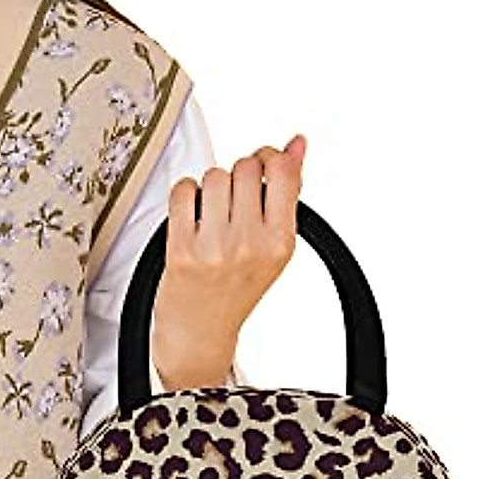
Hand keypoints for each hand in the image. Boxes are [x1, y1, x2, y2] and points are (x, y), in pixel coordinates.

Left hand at [152, 134, 306, 388]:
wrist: (199, 335)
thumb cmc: (235, 290)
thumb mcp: (273, 247)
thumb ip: (287, 193)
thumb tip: (298, 143)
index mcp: (280, 242)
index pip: (282, 170)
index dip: (268, 157)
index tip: (260, 166)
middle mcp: (249, 245)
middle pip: (245, 167)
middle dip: (237, 175)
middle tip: (231, 200)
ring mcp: (214, 248)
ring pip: (213, 176)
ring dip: (209, 186)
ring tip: (210, 213)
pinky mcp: (180, 250)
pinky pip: (183, 191)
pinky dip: (184, 195)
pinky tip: (190, 215)